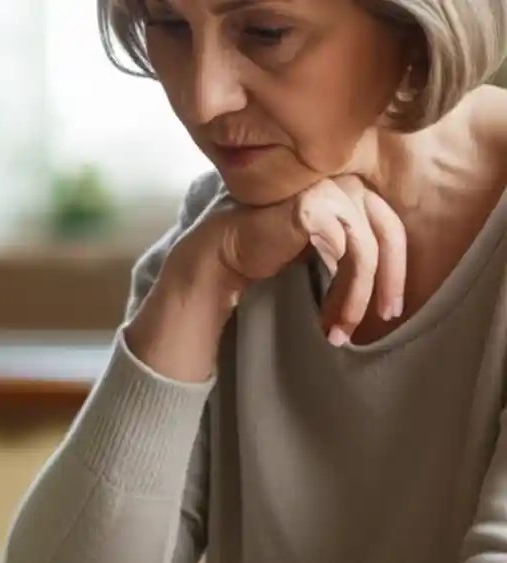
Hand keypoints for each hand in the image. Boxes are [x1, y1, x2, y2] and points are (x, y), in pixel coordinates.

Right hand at [197, 174, 406, 344]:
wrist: (222, 249)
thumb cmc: (266, 247)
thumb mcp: (323, 242)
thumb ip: (354, 243)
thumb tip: (392, 278)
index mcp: (348, 182)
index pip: (388, 224)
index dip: (396, 269)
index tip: (390, 308)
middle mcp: (344, 177)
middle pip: (388, 233)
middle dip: (388, 284)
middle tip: (383, 320)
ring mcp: (330, 186)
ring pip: (367, 250)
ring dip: (357, 297)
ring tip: (341, 328)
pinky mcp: (316, 205)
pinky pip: (351, 252)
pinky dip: (345, 290)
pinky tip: (327, 313)